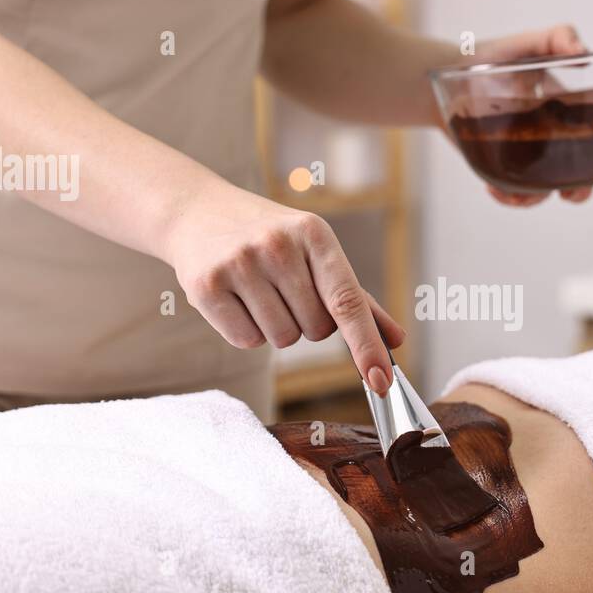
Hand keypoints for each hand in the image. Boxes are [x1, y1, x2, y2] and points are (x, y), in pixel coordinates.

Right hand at [161, 184, 404, 394]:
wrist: (197, 212)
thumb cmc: (269, 237)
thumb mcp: (315, 251)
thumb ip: (355, 298)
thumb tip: (395, 339)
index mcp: (314, 234)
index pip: (347, 301)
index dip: (367, 345)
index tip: (382, 381)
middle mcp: (277, 245)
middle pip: (315, 330)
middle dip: (307, 323)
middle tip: (285, 291)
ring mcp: (239, 263)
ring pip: (282, 340)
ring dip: (277, 329)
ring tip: (259, 292)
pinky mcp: (206, 285)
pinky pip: (246, 341)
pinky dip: (247, 332)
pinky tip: (237, 300)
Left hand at [474, 24, 592, 206]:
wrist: (447, 71)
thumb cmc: (491, 56)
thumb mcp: (529, 42)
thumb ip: (559, 38)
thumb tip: (582, 55)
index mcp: (566, 114)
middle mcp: (548, 138)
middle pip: (577, 175)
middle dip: (582, 190)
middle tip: (576, 191)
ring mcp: (523, 154)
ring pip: (542, 190)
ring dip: (538, 199)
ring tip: (524, 194)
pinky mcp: (497, 164)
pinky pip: (508, 190)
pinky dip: (506, 196)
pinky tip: (495, 188)